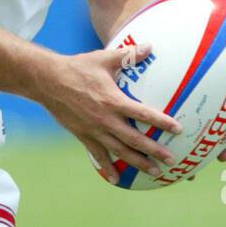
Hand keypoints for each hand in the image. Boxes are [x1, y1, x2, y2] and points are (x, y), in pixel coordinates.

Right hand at [32, 41, 184, 184]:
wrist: (48, 81)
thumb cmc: (77, 67)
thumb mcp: (103, 58)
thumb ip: (128, 55)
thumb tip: (149, 46)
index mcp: (113, 101)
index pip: (143, 114)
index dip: (162, 122)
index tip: (178, 129)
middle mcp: (106, 119)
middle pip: (135, 140)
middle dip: (155, 151)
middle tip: (172, 160)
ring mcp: (94, 130)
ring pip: (120, 151)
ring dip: (138, 163)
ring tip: (155, 172)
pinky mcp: (83, 136)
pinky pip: (98, 155)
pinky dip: (108, 168)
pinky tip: (118, 180)